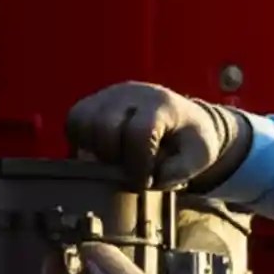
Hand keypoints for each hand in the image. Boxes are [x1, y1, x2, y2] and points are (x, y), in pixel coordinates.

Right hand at [65, 82, 249, 189]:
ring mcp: (111, 94)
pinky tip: (101, 152)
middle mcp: (133, 93)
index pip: (140, 132)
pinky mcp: (95, 100)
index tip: (144, 180)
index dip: (138, 164)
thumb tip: (145, 180)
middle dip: (113, 157)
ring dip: (92, 148)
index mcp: (163, 105)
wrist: (186, 118)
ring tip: (113, 161)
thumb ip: (176, 171)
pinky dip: (81, 140)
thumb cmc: (191, 140)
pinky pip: (74, 120)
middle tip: (127, 170)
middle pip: (104, 125)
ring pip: (81, 120)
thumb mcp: (199, 157)